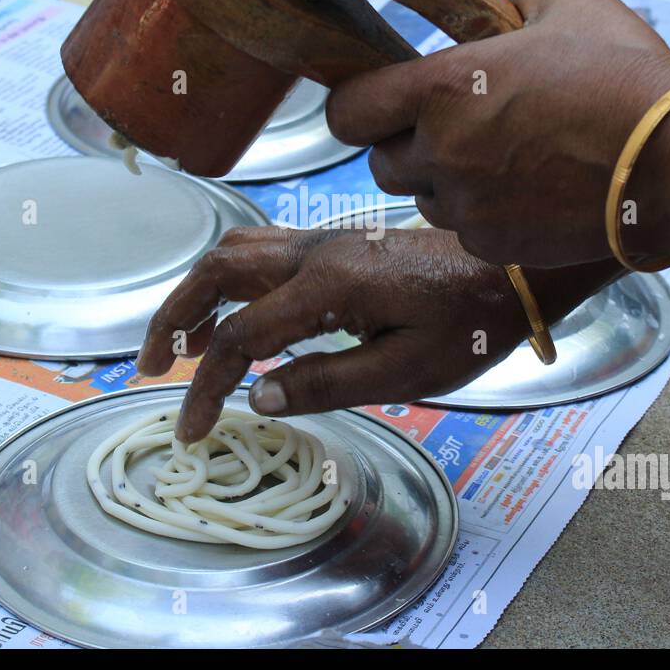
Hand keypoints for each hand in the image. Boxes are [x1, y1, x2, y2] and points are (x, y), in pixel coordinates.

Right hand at [136, 226, 616, 442]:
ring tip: (182, 341)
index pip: (241, 336)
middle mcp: (316, 252)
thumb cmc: (471, 325)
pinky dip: (231, 281)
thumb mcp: (407, 370)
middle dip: (173, 315)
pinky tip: (237, 315)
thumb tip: (259, 396)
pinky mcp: (339, 246)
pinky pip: (264, 251)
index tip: (193, 428)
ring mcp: (326, 242)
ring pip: (236, 251)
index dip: (207, 385)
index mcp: (329, 286)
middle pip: (217, 269)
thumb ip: (327, 382)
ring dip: (198, 292)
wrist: (518, 273)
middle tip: (150, 365)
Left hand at [325, 0, 669, 267]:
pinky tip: (528, 192)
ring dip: (445, 182)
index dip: (357, 107)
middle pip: (381, 162)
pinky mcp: (495, 246)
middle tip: (453, 128)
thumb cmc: (627, 75)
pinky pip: (464, 231)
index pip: (346, 111)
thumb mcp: (571, 4)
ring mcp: (466, 207)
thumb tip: (497, 13)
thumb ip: (513, 5)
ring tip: (501, 159)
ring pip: (423, 199)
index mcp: (444, 87)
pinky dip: (482, 215)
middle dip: (407, 145)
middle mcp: (442, 152)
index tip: (377, 102)